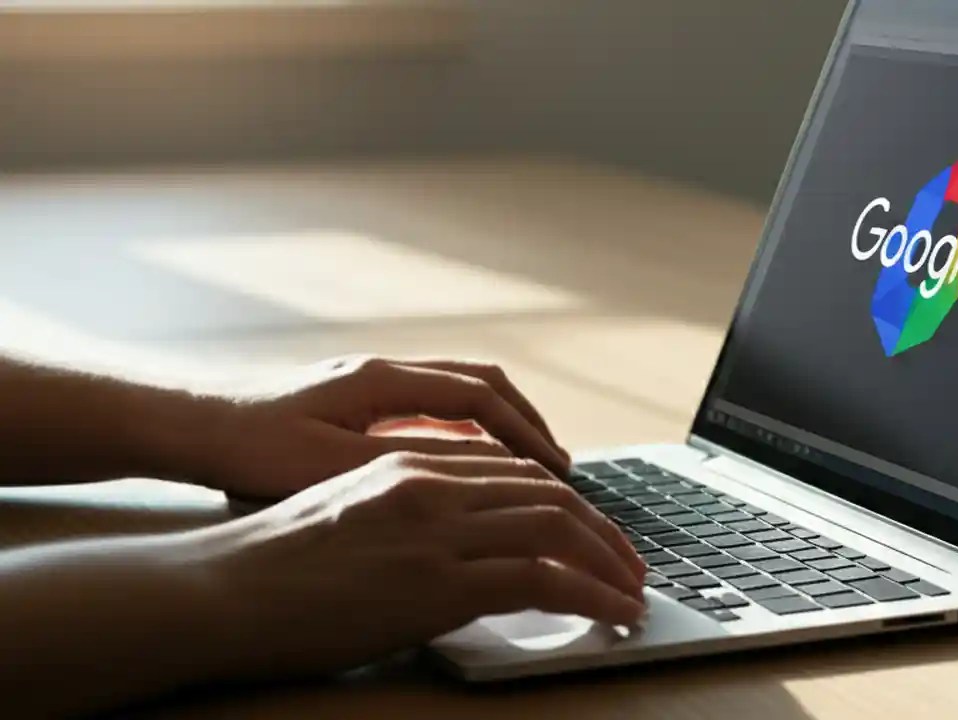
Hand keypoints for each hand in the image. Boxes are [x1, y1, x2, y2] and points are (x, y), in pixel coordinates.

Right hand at [197, 452, 647, 676]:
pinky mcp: (440, 581)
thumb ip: (409, 512)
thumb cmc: (273, 564)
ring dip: (610, 562)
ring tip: (635, 591)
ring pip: (558, 529)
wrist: (222, 592)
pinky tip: (614, 611)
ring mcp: (439, 530)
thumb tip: (454, 538)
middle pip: (549, 495)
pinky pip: (543, 578)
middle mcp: (434, 485)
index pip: (516, 472)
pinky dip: (593, 593)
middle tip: (631, 564)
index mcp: (412, 465)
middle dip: (603, 531)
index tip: (592, 531)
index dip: (567, 502)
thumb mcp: (348, 512)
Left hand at [202, 356, 570, 498]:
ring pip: (457, 390)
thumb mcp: (330, 465)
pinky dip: (465, 430)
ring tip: (528, 464)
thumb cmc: (250, 448)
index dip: (525, 433)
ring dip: (499, 424)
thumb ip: (405, 462)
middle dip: (527, 422)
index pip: (479, 397)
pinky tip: (470, 462)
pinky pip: (430, 406)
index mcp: (383, 381)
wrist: (190, 425)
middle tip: (559, 464)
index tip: (558, 469)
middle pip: (480, 382)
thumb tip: (477, 470)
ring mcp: (370, 382)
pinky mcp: (356, 399)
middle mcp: (383, 371)